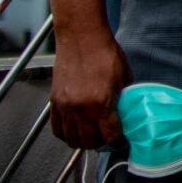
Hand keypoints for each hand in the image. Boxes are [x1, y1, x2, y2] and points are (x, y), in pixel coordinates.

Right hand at [48, 27, 128, 150]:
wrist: (82, 39)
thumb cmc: (105, 54)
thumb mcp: (124, 78)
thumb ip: (123, 99)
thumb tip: (127, 113)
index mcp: (101, 104)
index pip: (109, 136)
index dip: (118, 141)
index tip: (121, 139)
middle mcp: (80, 109)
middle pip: (88, 142)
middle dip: (100, 143)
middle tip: (107, 138)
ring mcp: (65, 107)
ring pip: (71, 139)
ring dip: (82, 141)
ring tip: (91, 135)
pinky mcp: (54, 102)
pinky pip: (56, 128)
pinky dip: (66, 133)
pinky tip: (75, 130)